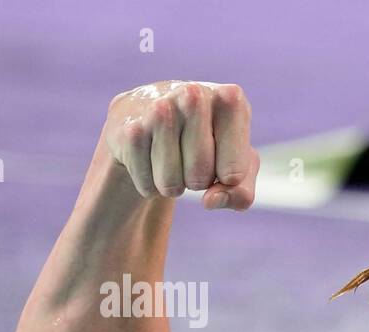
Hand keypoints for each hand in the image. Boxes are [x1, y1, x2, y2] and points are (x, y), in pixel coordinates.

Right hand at [102, 81, 258, 209]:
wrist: (151, 116)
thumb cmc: (207, 144)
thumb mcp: (235, 167)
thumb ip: (241, 192)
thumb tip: (211, 200)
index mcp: (229, 99)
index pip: (236, 169)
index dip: (229, 180)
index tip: (228, 172)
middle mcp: (192, 93)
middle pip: (200, 175)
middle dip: (199, 182)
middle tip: (196, 165)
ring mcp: (156, 107)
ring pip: (170, 182)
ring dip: (173, 186)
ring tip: (173, 162)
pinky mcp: (126, 128)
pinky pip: (146, 183)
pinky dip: (150, 185)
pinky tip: (150, 161)